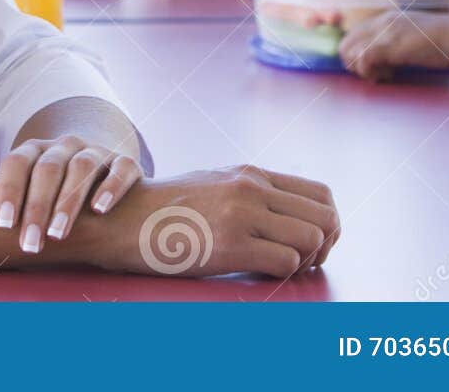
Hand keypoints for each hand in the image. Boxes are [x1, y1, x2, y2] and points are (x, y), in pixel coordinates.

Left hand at [0, 134, 145, 252]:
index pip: (17, 163)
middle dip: (38, 207)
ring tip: (59, 233)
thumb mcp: (19, 183)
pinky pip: (120, 169)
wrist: (100, 173)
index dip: (9, 191)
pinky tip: (100, 209)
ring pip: (83, 168)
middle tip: (29, 243)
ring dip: (70, 200)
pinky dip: (111, 186)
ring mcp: (95, 152)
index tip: (2, 224)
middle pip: (49, 169)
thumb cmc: (49, 188)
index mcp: (34, 151)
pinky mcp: (124, 162)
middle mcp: (64, 147)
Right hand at [96, 165, 339, 277]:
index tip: (312, 244)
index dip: (327, 223)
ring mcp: (242, 214)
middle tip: (305, 262)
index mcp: (252, 174)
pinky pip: (286, 262)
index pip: (321, 194)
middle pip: (326, 217)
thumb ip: (251, 191)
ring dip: (306, 261)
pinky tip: (261, 274)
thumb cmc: (165, 209)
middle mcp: (252, 188)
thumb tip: (287, 215)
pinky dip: (283, 274)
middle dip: (326, 246)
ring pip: (312, 239)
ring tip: (282, 269)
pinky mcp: (230, 244)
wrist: (121, 218)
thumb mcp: (213, 184)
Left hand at [338, 9, 448, 80]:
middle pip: (346, 44)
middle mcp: (380, 22)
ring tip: (383, 75)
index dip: (360, 54)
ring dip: (362, 69)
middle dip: (355, 63)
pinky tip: (389, 75)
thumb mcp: (413, 34)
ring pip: (349, 53)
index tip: (377, 65)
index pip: (354, 35)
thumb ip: (397, 41)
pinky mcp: (388, 46)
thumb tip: (385, 58)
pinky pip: (363, 61)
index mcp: (386, 18)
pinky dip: (370, 73)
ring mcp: (383, 33)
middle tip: (376, 73)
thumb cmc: (444, 40)